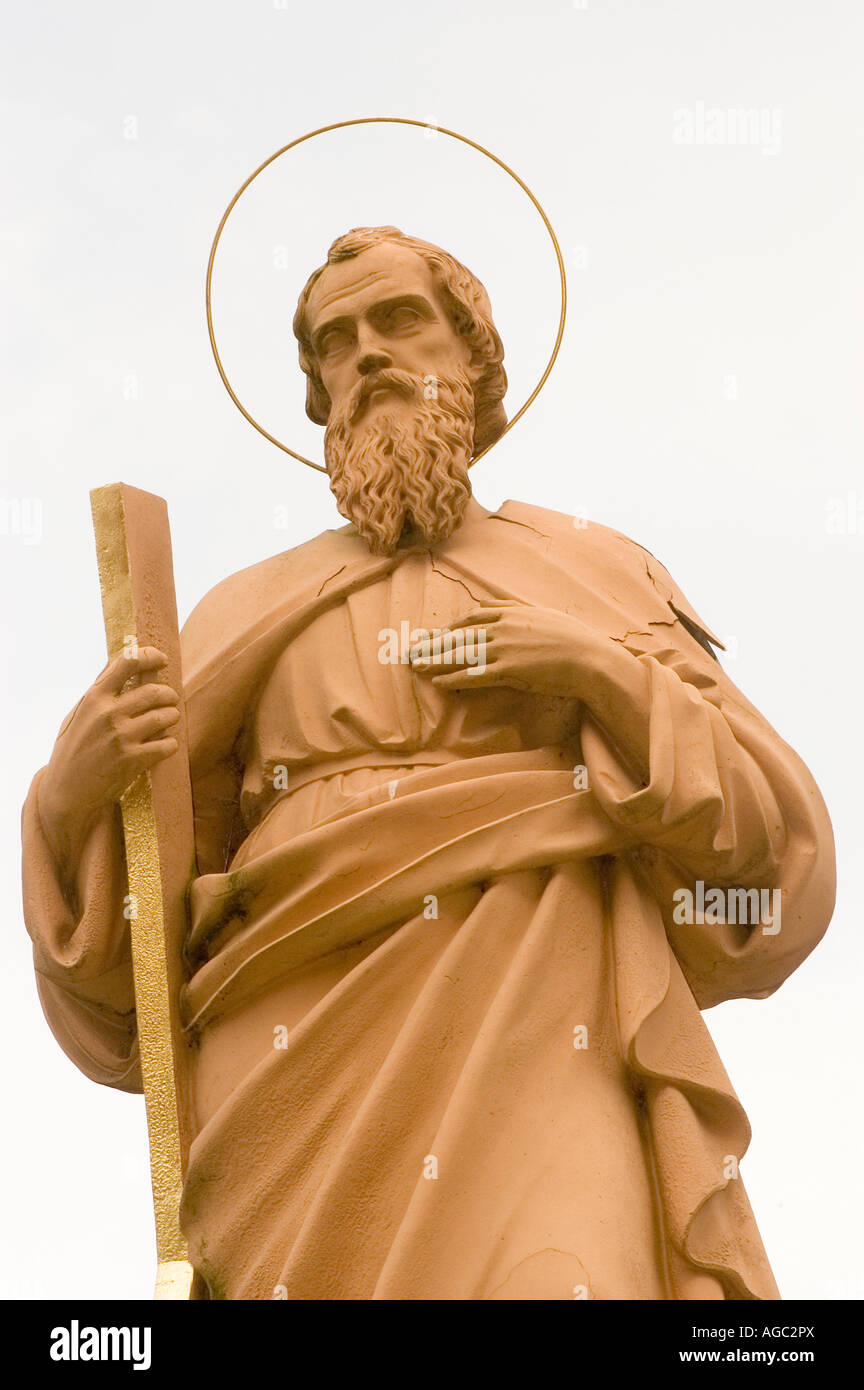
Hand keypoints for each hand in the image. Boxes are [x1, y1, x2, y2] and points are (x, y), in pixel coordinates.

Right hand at [38, 646, 180, 867]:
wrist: (67, 793)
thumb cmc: (72, 750)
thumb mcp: (77, 714)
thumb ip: (100, 690)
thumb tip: (122, 660)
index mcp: (94, 698)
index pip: (127, 662)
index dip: (150, 655)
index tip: (161, 659)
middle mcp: (109, 714)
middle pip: (155, 691)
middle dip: (169, 694)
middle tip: (170, 699)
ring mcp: (122, 737)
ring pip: (166, 716)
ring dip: (173, 717)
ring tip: (169, 720)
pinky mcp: (134, 760)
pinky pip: (168, 744)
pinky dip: (171, 744)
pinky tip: (165, 745)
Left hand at [408, 603, 608, 696]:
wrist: (590, 658)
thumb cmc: (573, 637)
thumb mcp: (542, 613)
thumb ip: (514, 607)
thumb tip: (490, 603)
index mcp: (511, 614)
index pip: (471, 618)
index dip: (450, 627)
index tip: (436, 635)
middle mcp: (503, 629)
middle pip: (460, 635)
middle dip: (434, 643)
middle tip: (412, 649)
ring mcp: (504, 650)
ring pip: (462, 654)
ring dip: (436, 660)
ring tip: (416, 665)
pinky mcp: (509, 671)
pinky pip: (474, 674)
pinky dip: (454, 678)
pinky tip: (438, 682)